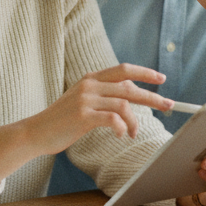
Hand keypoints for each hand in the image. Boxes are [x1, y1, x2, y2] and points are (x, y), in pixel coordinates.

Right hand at [34, 63, 172, 152]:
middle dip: (152, 96)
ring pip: (123, 104)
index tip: (161, 78)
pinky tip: (121, 135)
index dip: (144, 72)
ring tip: (133, 133)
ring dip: (135, 121)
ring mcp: (85, 99)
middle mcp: (89, 85)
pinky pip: (112, 119)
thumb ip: (103, 96)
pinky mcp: (82, 116)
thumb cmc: (62, 120)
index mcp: (91, 78)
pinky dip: (122, 128)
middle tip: (169, 105)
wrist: (36, 132)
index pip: (123, 69)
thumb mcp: (83, 101)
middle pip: (129, 86)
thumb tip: (130, 98)